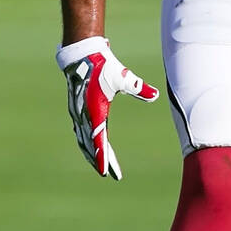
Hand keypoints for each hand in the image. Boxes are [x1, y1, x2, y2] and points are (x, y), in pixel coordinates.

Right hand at [57, 36, 158, 179]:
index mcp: (94, 111)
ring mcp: (78, 113)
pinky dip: (85, 142)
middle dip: (99, 160)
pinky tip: (89, 147)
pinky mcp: (76, 109)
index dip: (102, 158)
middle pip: (91, 144)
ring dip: (91, 153)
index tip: (105, 172)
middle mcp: (83, 115)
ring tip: (100, 165)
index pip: (99, 140)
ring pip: (83, 139)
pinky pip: (80, 131)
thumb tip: (154, 95)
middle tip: (110, 175)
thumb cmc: (103, 66)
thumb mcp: (122, 77)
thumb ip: (138, 87)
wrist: (81, 55)